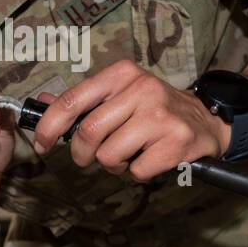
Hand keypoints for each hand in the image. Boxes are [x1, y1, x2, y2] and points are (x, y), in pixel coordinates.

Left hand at [32, 60, 231, 180]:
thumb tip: (42, 104)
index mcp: (122, 74)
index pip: (72, 100)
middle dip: (82, 154)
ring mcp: (160, 115)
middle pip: (88, 133)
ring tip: (129, 155)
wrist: (206, 119)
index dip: (49, 126)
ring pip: (109, 155)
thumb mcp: (120, 94)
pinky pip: (137, 170)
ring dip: (113, 165)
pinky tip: (150, 158)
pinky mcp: (176, 141)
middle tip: (90, 158)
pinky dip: (137, 172)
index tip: (42, 143)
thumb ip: (83, 100)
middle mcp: (141, 89)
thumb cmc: (154, 109)